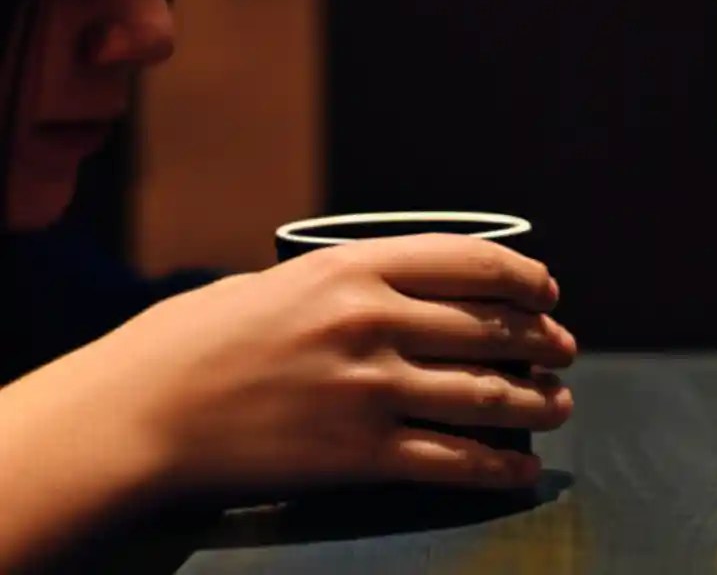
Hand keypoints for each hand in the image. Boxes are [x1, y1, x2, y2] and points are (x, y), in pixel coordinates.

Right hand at [47, 234, 574, 497]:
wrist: (138, 415)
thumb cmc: (194, 342)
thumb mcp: (275, 282)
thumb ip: (346, 281)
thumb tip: (404, 290)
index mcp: (353, 267)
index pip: (475, 262)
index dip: (527, 279)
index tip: (547, 293)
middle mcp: (373, 321)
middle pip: (494, 328)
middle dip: (544, 342)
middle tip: (564, 352)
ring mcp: (369, 389)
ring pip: (488, 396)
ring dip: (538, 404)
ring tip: (559, 406)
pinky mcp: (359, 453)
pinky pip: (453, 461)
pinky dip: (498, 469)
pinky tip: (520, 470)